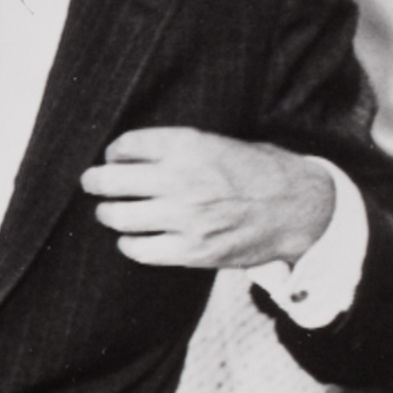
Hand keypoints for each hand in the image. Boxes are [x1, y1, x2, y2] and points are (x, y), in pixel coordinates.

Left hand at [79, 129, 335, 269]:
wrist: (300, 208)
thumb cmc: (257, 171)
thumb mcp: (219, 143)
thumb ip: (176, 148)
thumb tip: (125, 156)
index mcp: (189, 145)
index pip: (124, 145)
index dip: (113, 153)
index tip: (114, 158)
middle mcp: (182, 179)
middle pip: (110, 181)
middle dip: (94, 181)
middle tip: (92, 183)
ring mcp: (186, 217)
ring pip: (117, 216)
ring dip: (108, 213)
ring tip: (112, 211)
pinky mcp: (192, 249)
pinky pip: (138, 249)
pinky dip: (129, 243)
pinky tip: (133, 238)